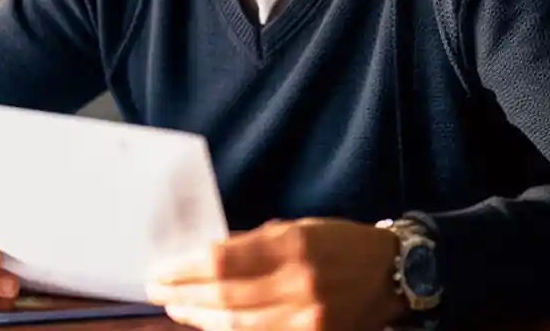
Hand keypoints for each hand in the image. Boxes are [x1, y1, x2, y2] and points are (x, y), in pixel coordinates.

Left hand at [146, 218, 407, 330]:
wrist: (392, 274)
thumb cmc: (341, 245)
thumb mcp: (299, 229)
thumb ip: (254, 243)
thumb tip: (205, 255)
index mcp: (293, 246)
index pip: (222, 260)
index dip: (184, 268)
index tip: (160, 268)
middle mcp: (300, 283)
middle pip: (225, 296)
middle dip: (184, 294)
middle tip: (157, 291)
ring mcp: (308, 317)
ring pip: (238, 325)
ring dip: (201, 318)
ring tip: (176, 309)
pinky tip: (211, 326)